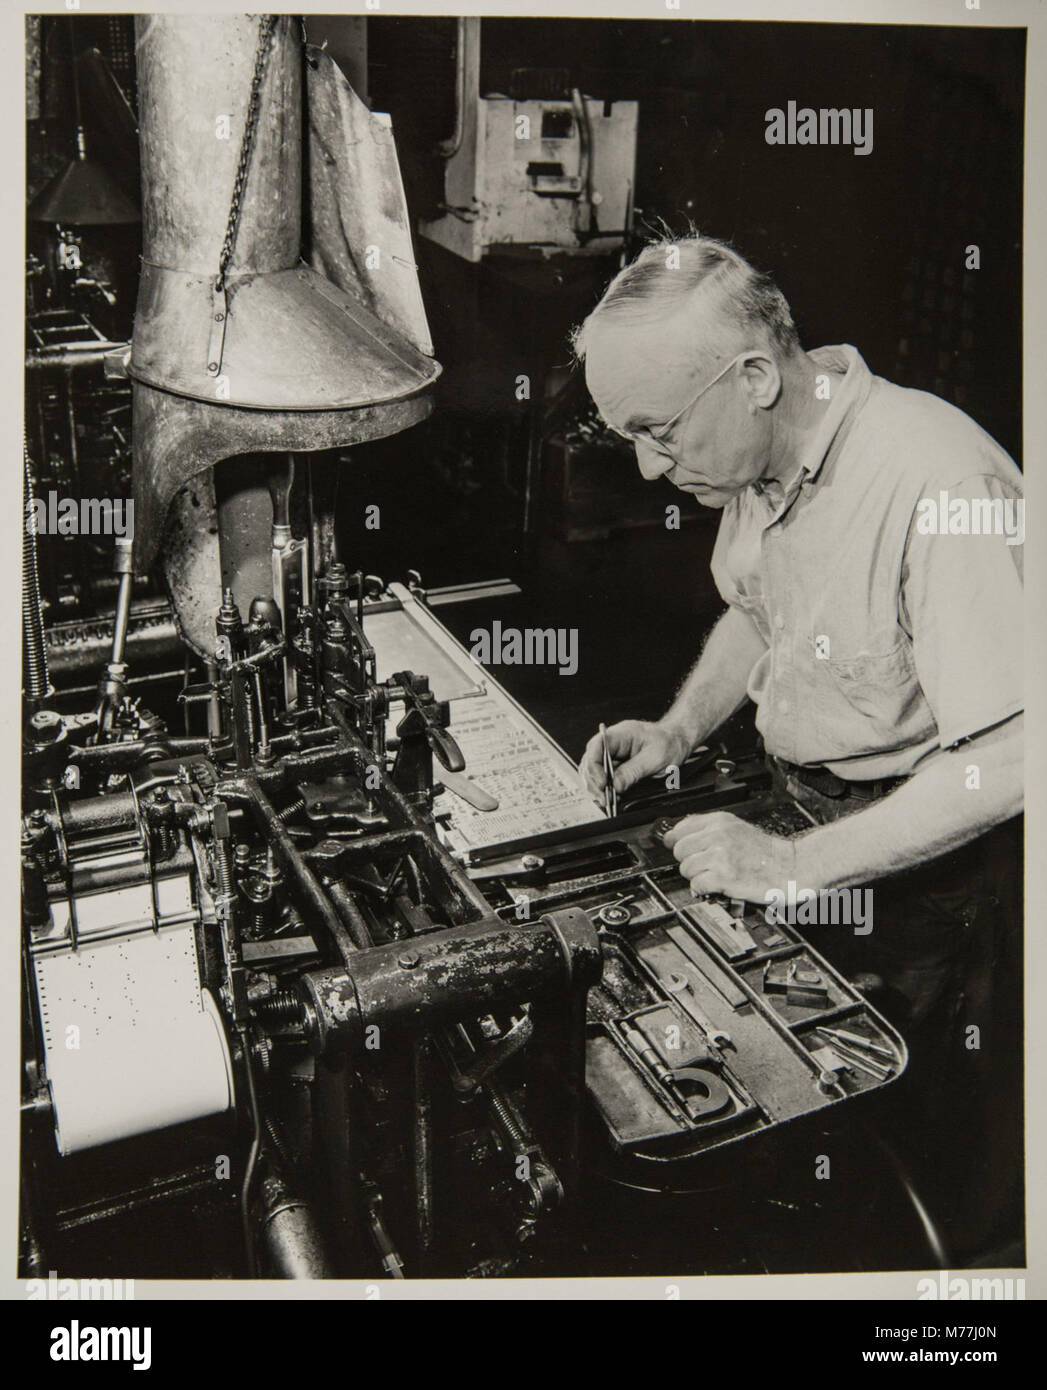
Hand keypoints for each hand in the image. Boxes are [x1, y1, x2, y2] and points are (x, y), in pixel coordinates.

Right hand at [580, 719, 690, 799]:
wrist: (679, 742)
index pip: (597, 746)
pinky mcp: (617, 765)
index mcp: (621, 734)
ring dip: (596, 787)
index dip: (594, 766)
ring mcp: (614, 754)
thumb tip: (616, 785)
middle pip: (591, 760)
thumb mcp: (656, 758)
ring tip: (605, 801)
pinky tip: (610, 797)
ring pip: (593, 770)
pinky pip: (604, 777)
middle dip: (593, 781)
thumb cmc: (670, 743)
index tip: (602, 783)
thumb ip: (634, 771)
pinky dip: (604, 789)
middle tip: (603, 798)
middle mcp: (613, 743)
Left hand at [665, 811, 794, 902]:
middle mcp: (719, 835)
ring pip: (686, 868)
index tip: (680, 850)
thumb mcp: (737, 829)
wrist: (792, 868)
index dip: (678, 843)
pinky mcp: (724, 877)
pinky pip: (696, 884)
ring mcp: (721, 856)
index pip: (680, 829)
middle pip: (679, 850)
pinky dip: (703, 890)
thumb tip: (678, 835)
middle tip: (704, 867)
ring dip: (697, 877)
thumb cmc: (768, 853)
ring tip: (713, 877)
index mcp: (720, 822)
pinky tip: (716, 886)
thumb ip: (710, 830)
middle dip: (689, 862)